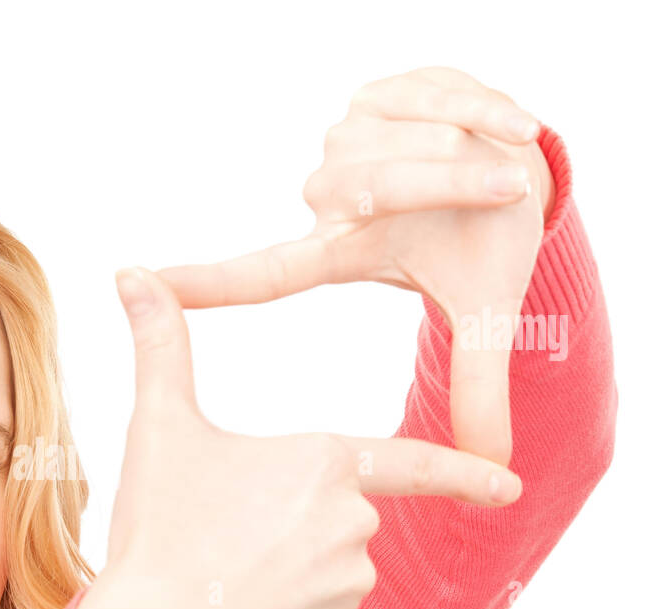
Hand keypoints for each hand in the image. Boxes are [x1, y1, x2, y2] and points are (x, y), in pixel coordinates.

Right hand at [75, 266, 522, 608]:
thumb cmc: (162, 529)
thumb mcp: (158, 430)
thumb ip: (159, 347)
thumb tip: (128, 271)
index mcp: (324, 463)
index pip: (412, 463)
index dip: (465, 473)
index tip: (509, 487)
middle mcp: (353, 522)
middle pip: (333, 512)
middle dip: (285, 521)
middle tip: (220, 534)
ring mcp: (348, 584)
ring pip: (326, 564)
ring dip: (284, 566)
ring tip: (222, 573)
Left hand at [155, 66, 554, 466]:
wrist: (525, 165)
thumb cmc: (484, 241)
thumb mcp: (484, 313)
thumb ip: (480, 385)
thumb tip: (498, 465)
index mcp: (339, 252)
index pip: (264, 275)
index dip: (207, 282)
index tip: (138, 282)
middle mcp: (330, 196)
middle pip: (374, 189)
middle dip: (452, 186)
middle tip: (506, 193)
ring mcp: (352, 138)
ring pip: (407, 143)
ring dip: (470, 155)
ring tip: (497, 164)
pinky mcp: (384, 89)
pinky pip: (441, 98)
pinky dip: (487, 114)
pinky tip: (513, 129)